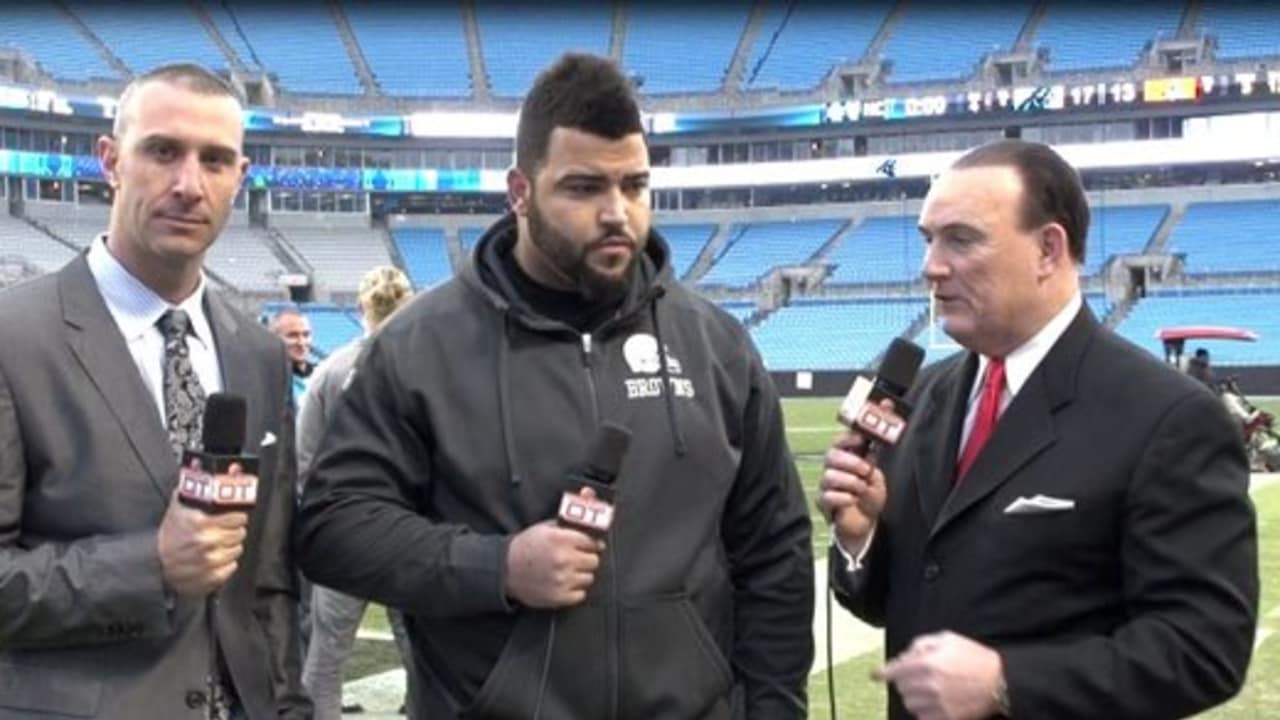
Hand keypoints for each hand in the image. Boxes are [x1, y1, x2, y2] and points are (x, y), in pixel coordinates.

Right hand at [157, 484, 249, 595]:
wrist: (153, 563)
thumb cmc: (168, 535)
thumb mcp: (179, 507)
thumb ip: (195, 489)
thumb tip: (211, 470)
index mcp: (200, 524)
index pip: (237, 518)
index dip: (237, 516)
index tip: (235, 517)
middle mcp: (206, 543)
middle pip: (239, 533)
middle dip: (234, 530)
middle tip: (224, 530)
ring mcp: (209, 562)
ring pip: (237, 550)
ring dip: (230, 546)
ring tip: (217, 544)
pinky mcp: (211, 577)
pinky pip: (232, 567)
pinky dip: (226, 563)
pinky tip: (214, 558)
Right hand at [505, 489, 604, 607]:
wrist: (505, 569)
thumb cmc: (527, 545)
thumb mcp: (547, 525)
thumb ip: (571, 512)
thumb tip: (588, 493)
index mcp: (561, 539)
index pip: (592, 542)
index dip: (589, 543)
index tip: (585, 545)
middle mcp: (564, 559)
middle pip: (593, 561)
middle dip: (586, 558)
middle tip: (574, 557)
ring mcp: (562, 580)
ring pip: (589, 578)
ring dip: (580, 574)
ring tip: (566, 569)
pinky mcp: (558, 597)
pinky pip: (580, 595)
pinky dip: (574, 590)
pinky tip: (563, 582)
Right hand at [817, 413, 889, 548]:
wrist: (866, 522)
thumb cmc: (869, 496)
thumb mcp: (876, 477)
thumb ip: (871, 461)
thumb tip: (871, 446)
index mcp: (845, 458)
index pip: (839, 441)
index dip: (848, 438)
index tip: (861, 440)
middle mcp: (832, 468)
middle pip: (831, 456)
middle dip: (851, 462)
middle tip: (866, 470)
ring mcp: (825, 485)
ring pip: (829, 476)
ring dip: (850, 482)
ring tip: (861, 489)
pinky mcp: (822, 502)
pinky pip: (828, 496)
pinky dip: (844, 498)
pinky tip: (852, 501)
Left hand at [874, 631, 1003, 719]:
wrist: (999, 682)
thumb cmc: (974, 657)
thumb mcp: (948, 639)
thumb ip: (921, 644)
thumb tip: (904, 656)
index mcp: (926, 663)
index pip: (894, 671)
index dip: (881, 673)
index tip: (874, 675)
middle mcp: (928, 685)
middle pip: (900, 687)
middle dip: (906, 680)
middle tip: (920, 676)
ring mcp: (936, 704)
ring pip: (909, 703)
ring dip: (914, 696)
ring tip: (930, 689)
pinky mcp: (945, 719)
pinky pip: (921, 717)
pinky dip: (924, 711)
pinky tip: (935, 702)